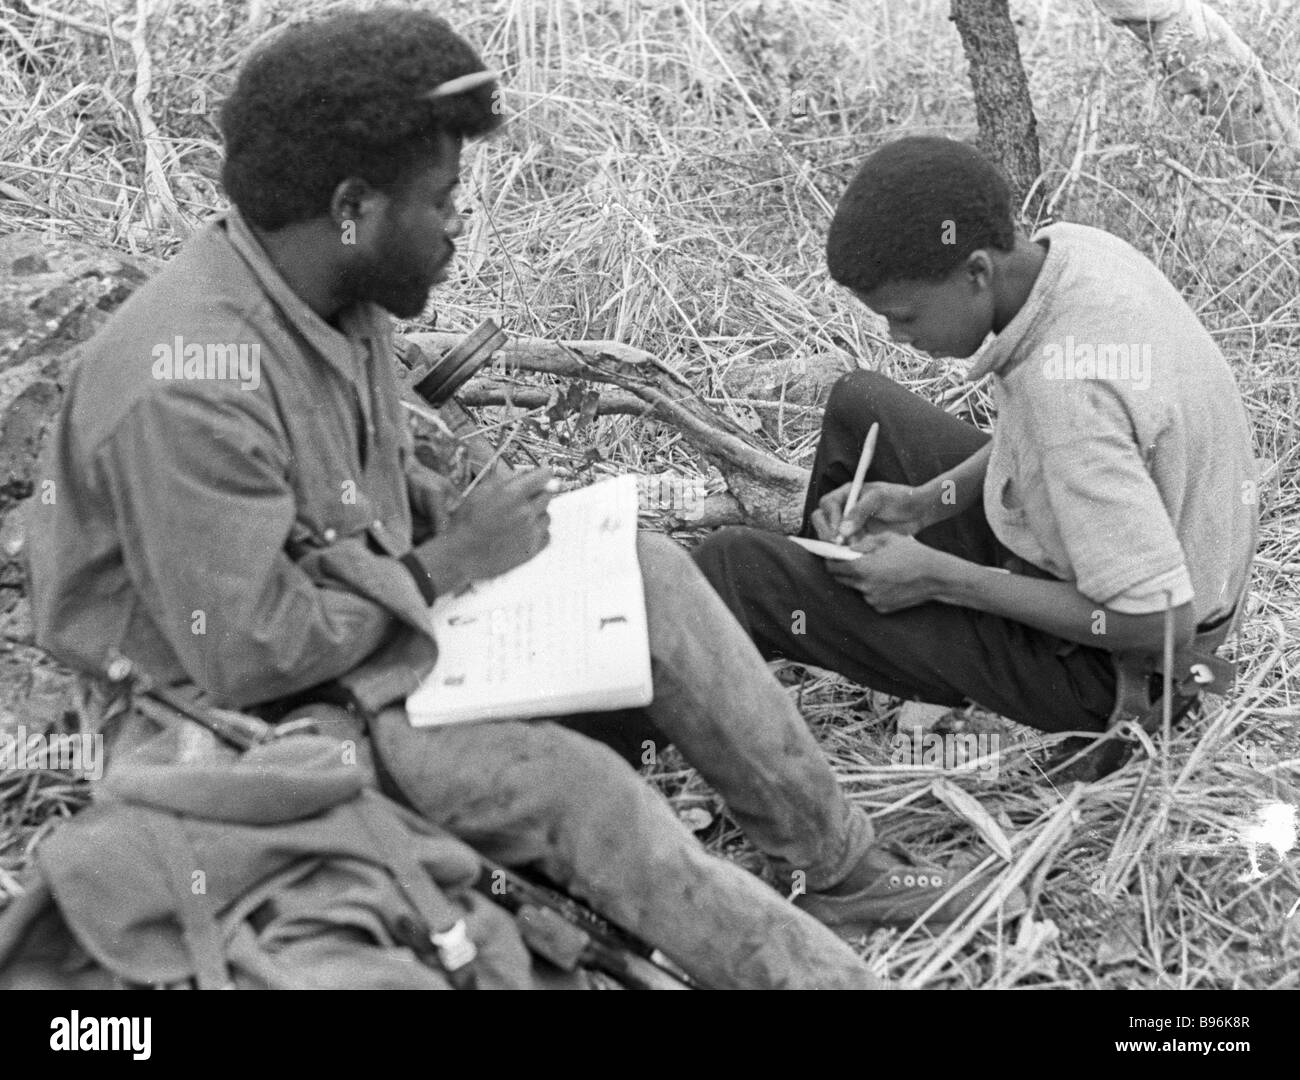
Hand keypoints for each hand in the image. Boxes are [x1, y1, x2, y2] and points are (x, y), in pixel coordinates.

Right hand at [414, 469, 556, 591]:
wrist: (461, 555)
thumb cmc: (467, 523)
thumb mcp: (480, 492)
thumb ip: (504, 479)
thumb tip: (524, 473)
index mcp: (513, 494)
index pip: (543, 477)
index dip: (544, 473)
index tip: (545, 473)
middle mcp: (525, 512)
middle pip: (547, 495)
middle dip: (538, 493)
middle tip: (525, 499)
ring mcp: (531, 532)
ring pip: (547, 515)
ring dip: (538, 514)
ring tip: (520, 518)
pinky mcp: (532, 549)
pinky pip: (546, 534)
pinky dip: (539, 532)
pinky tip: (524, 532)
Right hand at [811, 481, 931, 545]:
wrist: (918, 511)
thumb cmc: (900, 498)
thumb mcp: (879, 498)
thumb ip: (860, 511)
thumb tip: (842, 531)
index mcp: (847, 494)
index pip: (827, 504)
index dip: (830, 518)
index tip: (838, 531)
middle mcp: (845, 508)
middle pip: (821, 519)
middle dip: (825, 532)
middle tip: (836, 544)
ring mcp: (850, 524)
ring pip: (830, 535)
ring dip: (835, 544)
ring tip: (848, 549)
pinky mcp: (857, 538)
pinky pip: (844, 546)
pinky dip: (845, 551)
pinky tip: (854, 554)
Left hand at [824, 533, 949, 612]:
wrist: (936, 576)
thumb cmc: (912, 553)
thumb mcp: (886, 539)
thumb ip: (862, 543)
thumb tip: (846, 549)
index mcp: (862, 568)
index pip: (833, 567)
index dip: (830, 561)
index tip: (831, 557)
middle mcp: (864, 587)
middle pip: (841, 579)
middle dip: (842, 570)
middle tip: (851, 561)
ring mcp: (872, 599)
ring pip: (856, 588)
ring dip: (859, 579)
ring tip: (877, 569)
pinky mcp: (881, 608)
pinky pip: (869, 597)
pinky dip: (872, 589)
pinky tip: (888, 580)